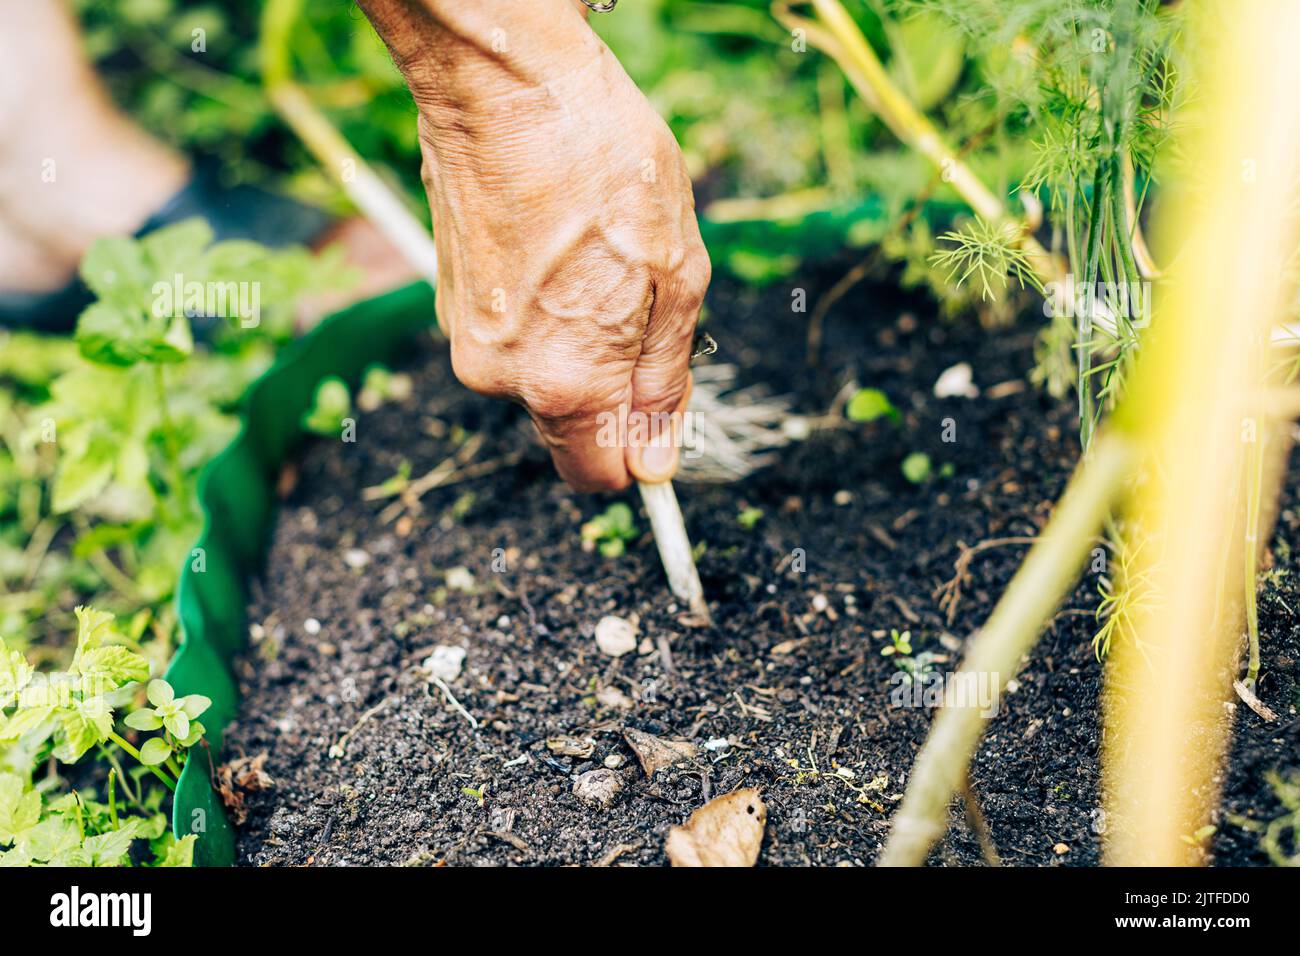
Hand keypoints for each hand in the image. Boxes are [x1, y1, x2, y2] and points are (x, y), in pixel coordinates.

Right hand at [359, 0, 709, 490]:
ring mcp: (466, 339)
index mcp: (563, 382)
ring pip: (544, 376)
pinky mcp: (448, 302)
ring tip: (596, 258)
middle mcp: (503, 377)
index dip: (640, 456)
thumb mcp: (675, 274)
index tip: (664, 423)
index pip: (600, 476)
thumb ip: (664, 379)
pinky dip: (543, 310)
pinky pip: (514, 337)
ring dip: (580, 340)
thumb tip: (656, 460)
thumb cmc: (602, 160)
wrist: (503, 77)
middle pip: (571, 425)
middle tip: (640, 304)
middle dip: (614, 387)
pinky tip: (560, 245)